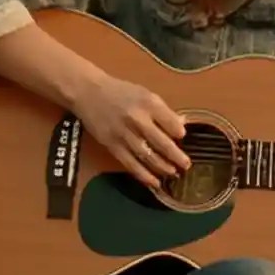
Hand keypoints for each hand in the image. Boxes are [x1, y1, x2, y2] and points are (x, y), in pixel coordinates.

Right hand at [72, 74, 190, 188]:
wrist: (88, 92)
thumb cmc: (120, 92)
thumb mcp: (145, 94)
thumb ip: (163, 111)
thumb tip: (182, 124)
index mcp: (148, 103)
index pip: (171, 122)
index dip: (180, 133)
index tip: (184, 138)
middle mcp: (137, 119)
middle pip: (161, 142)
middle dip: (176, 156)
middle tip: (186, 165)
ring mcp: (124, 134)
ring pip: (147, 156)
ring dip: (162, 167)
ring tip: (173, 173)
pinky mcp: (112, 146)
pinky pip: (130, 164)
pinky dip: (143, 175)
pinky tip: (154, 182)